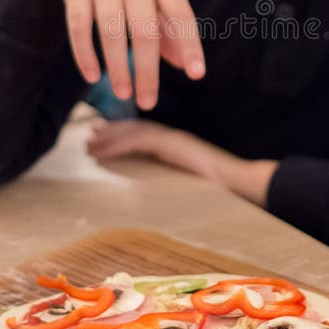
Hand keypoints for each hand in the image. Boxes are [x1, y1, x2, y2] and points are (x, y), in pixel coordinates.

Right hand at [23, 0, 204, 109]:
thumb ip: (170, 25)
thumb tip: (185, 66)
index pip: (181, 13)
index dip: (190, 44)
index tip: (196, 75)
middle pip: (144, 30)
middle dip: (147, 70)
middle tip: (148, 102)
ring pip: (111, 32)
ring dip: (118, 67)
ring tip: (124, 94)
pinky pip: (79, 26)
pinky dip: (85, 54)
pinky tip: (92, 76)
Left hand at [87, 119, 277, 206]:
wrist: (239, 184)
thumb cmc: (218, 193)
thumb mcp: (185, 187)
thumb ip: (168, 184)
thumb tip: (148, 197)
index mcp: (176, 148)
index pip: (144, 136)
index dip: (122, 136)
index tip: (101, 139)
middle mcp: (173, 139)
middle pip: (136, 131)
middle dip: (112, 132)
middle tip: (89, 136)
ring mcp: (174, 139)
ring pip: (136, 133)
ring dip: (111, 138)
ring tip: (90, 144)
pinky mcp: (174, 144)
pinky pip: (141, 141)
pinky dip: (120, 145)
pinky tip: (103, 153)